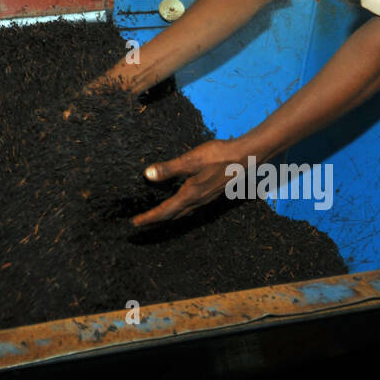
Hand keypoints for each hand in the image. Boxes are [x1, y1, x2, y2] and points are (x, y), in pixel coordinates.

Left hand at [131, 138, 249, 226]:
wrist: (245, 157)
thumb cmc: (218, 156)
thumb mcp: (190, 160)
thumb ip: (168, 168)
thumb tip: (147, 175)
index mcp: (190, 194)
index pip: (164, 211)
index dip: (148, 218)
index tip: (134, 223)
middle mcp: (197, 201)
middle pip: (172, 216)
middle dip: (155, 221)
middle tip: (140, 223)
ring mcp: (206, 199)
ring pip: (182, 214)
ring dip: (167, 217)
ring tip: (156, 218)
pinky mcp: (211, 194)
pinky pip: (191, 208)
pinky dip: (179, 211)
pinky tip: (179, 205)